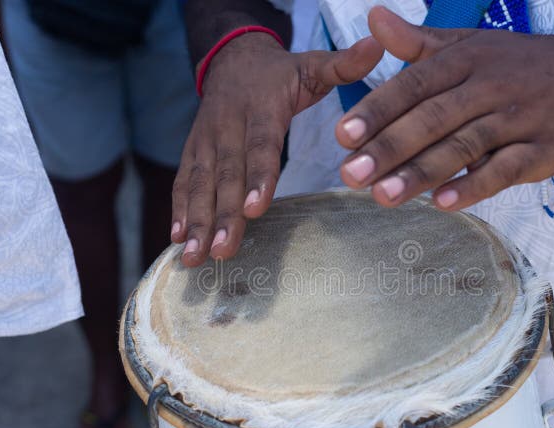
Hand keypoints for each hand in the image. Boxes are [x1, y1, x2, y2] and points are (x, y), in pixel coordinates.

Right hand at [172, 33, 382, 265]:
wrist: (232, 57)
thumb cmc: (280, 72)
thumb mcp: (312, 65)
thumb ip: (343, 64)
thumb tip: (377, 47)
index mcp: (261, 108)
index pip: (260, 145)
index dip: (257, 177)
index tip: (254, 209)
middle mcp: (228, 125)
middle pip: (225, 174)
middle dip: (221, 214)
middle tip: (223, 250)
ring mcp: (206, 140)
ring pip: (199, 182)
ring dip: (196, 220)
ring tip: (194, 256)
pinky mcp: (193, 151)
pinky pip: (183, 181)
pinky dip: (178, 209)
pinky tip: (176, 239)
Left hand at [335, 7, 553, 210]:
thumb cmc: (514, 63)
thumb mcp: (468, 44)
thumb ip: (418, 43)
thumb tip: (372, 18)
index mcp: (464, 60)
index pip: (414, 85)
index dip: (377, 110)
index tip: (342, 137)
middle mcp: (488, 86)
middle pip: (432, 118)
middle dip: (389, 148)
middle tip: (350, 176)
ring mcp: (517, 118)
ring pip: (464, 146)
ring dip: (422, 172)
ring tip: (384, 197)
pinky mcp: (543, 149)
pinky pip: (506, 168)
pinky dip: (475, 185)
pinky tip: (442, 203)